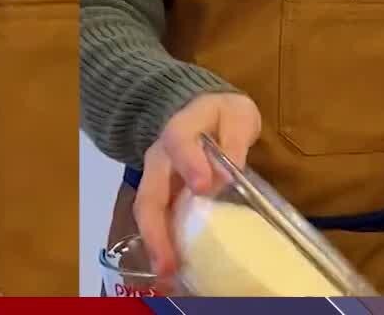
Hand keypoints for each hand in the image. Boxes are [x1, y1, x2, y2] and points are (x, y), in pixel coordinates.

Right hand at [135, 92, 261, 277]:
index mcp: (181, 128)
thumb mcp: (237, 115)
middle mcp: (159, 157)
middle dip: (157, 228)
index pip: (179, 142)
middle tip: (169, 260)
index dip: (189, 164)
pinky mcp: (162, 196)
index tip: (203, 187)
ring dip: (155, 244)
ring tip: (167, 272)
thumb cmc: (223, 115)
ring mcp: (156, 179)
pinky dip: (162, 245)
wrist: (201, 111)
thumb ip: (235, 138)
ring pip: (147, 213)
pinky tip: (174, 268)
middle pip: (150, 192)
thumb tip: (230, 173)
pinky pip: (156, 221)